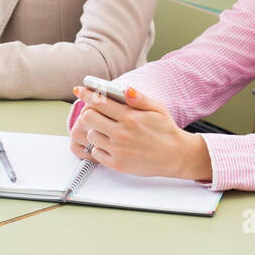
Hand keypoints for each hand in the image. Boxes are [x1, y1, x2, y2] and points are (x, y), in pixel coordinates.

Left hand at [69, 84, 211, 181]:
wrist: (175, 156)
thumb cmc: (165, 130)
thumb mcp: (157, 108)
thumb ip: (139, 98)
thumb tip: (124, 89)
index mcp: (130, 117)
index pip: (100, 102)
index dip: (87, 94)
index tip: (79, 90)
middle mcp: (122, 133)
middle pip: (88, 118)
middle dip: (89, 112)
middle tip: (95, 112)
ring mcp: (118, 150)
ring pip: (91, 135)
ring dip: (95, 130)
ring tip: (106, 129)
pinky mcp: (117, 164)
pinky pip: (96, 152)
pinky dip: (100, 147)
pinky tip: (110, 143)